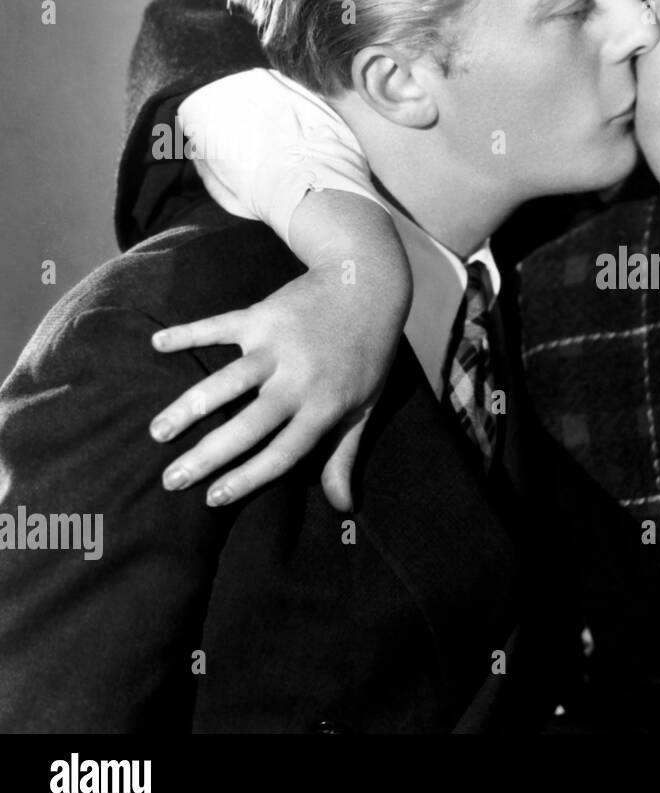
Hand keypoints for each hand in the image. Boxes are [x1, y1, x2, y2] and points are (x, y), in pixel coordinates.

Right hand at [147, 191, 410, 510]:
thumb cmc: (367, 355)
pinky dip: (187, 333)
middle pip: (248, 426)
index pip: (283, 453)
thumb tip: (342, 506)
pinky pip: (217, 327)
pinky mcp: (261, 315)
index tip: (213, 498)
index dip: (248, 478)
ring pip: (226, 382)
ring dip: (188, 407)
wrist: (368, 286)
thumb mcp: (364, 407)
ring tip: (157, 432)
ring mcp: (277, 346)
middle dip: (207, 456)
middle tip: (169, 479)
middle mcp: (298, 380)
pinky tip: (157, 343)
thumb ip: (344, 455)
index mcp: (324, 407)